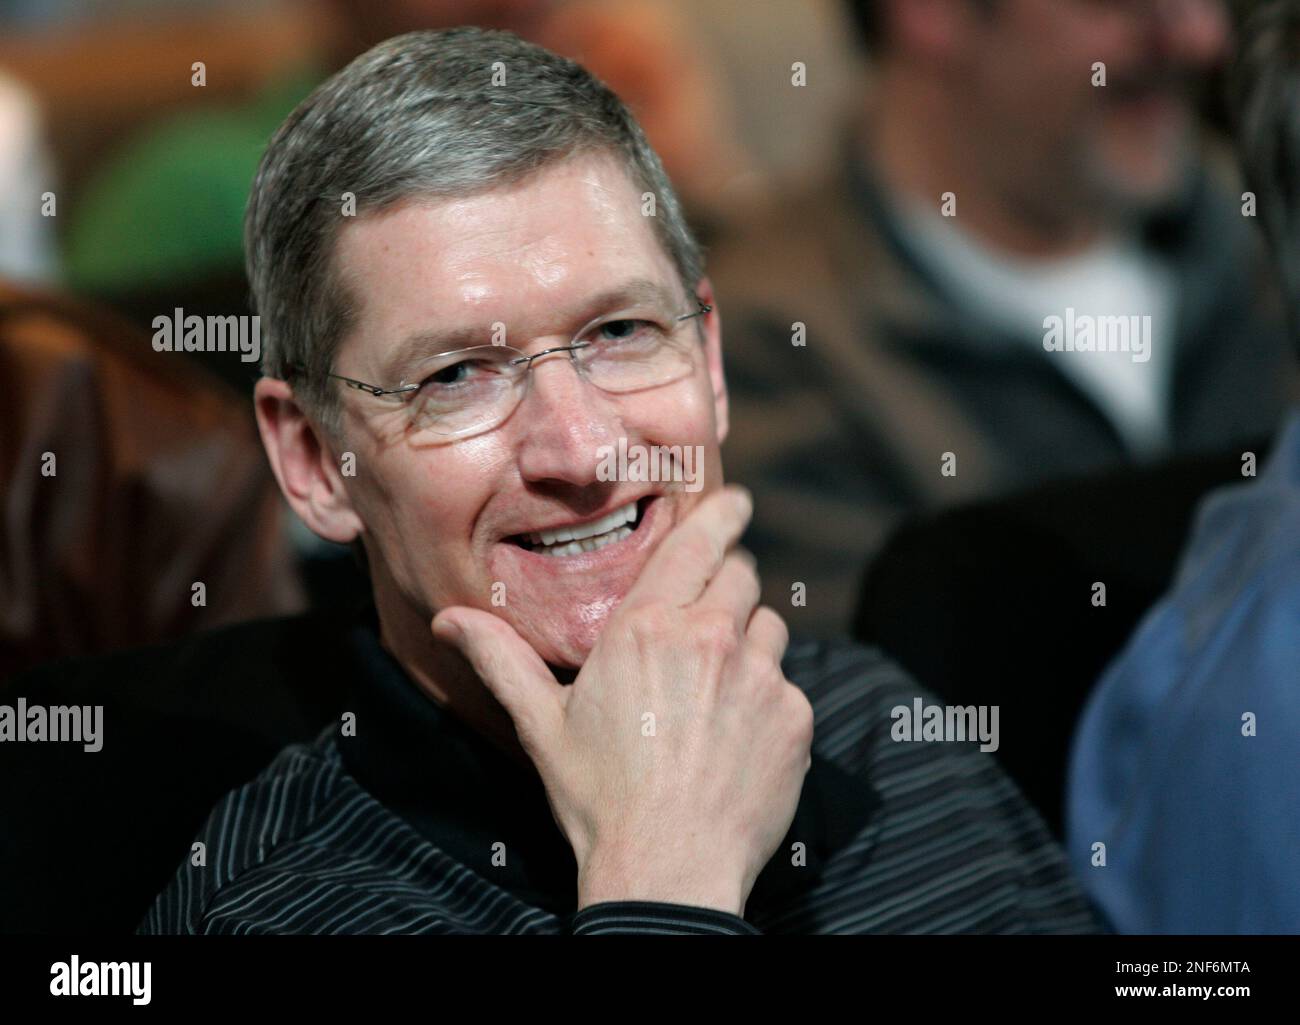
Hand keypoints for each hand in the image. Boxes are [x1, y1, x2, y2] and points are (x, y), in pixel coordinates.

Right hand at [432, 485, 813, 916]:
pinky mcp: (794, 716)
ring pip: (769, 627)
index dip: (721, 513)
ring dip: (749, 642)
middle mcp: (709, 637)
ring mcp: (759, 676)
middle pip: (740, 577)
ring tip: (717, 687)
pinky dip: (768, 699)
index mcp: (645, 627)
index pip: (696, 542)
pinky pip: (788, 685)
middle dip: (727, 586)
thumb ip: (500, 659)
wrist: (666, 869)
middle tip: (705, 621)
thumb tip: (447, 620)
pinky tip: (737, 736)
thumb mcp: (542, 723)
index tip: (736, 499)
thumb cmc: (597, 796)